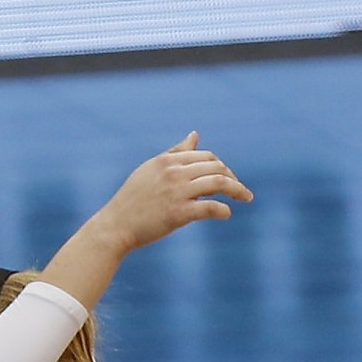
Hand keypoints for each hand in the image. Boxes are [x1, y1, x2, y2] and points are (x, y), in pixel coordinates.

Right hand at [88, 132, 252, 253]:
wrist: (115, 226)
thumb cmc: (133, 199)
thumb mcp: (151, 170)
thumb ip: (174, 153)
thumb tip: (195, 135)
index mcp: (166, 161)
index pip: (206, 156)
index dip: (222, 166)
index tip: (228, 179)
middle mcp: (173, 173)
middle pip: (217, 167)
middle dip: (233, 178)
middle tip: (241, 191)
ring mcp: (176, 192)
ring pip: (219, 183)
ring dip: (238, 190)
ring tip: (246, 198)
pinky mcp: (178, 213)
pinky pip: (211, 207)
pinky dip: (224, 210)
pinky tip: (226, 214)